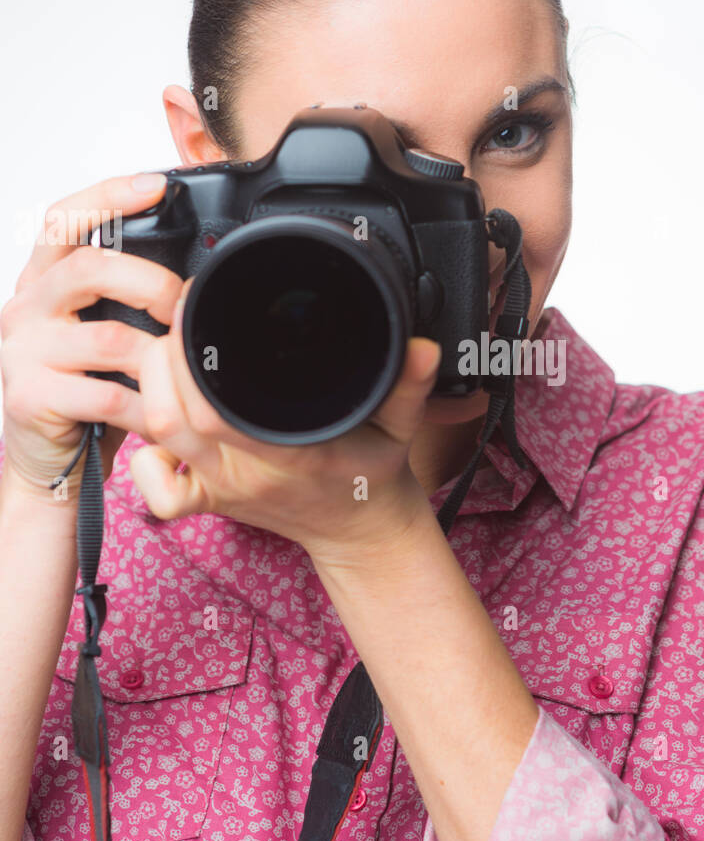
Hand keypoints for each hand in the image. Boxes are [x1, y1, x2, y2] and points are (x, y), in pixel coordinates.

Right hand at [0, 174, 181, 503]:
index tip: (157, 186)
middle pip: (89, 269)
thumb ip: (127, 300)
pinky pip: (106, 394)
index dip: (109, 196)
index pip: (65, 220)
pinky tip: (161, 414)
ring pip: (108, 338)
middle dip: (149, 282)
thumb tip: (194, 274)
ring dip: (158, 357)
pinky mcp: (30, 396)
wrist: (48, 458)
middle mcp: (25, 307)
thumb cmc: (86, 390)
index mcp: (43, 281)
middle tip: (180, 305)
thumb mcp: (103, 332)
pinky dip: (145, 405)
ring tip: (180, 371)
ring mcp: (23, 351)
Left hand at [129, 282, 443, 565]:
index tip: (198, 305)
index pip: (215, 408)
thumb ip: (409, 385)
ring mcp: (221, 487)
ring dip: (149, 389)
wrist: (363, 535)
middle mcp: (245, 471)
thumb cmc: (374, 477)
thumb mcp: (401, 427)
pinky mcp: (209, 500)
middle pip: (168, 415)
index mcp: (288, 452)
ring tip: (169, 351)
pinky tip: (161, 423)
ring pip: (155, 437)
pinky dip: (142, 456)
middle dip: (163, 359)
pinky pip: (157, 489)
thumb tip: (423, 347)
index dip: (192, 355)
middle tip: (181, 320)